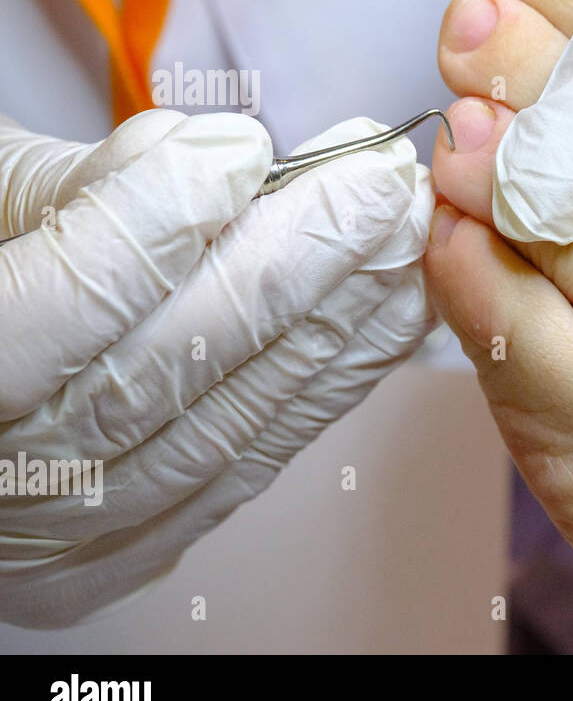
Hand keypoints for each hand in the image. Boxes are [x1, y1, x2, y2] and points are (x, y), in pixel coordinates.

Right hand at [0, 110, 432, 627]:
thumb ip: (88, 185)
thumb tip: (223, 154)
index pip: (70, 299)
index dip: (166, 217)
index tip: (244, 146)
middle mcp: (12, 479)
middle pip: (176, 363)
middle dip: (299, 260)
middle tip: (379, 182)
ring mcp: (71, 533)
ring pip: (232, 421)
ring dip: (342, 321)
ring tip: (405, 238)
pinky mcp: (130, 553)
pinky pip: (251, 465)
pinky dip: (332, 386)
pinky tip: (391, 317)